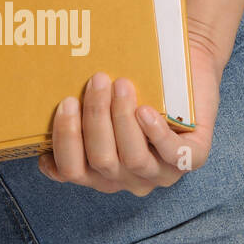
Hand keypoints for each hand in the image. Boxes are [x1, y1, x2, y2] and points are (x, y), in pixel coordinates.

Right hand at [37, 41, 222, 196]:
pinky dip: (156, 133)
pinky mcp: (193, 157)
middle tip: (97, 81)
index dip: (65, 140)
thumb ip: (78, 111)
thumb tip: (51, 102)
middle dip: (95, 119)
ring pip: (133, 159)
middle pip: (102, 162)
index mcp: (100, 171)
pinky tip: (146, 111)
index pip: (71, 171)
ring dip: (122, 119)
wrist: (183, 64)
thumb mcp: (103, 99)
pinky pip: (173, 156)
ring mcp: (162, 173)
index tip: (66, 103)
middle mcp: (129, 179)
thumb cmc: (138, 82)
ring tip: (122, 85)